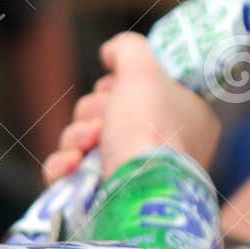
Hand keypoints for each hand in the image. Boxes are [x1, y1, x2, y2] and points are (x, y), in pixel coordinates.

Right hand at [42, 33, 218, 184]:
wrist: (138, 193)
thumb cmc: (149, 128)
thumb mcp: (144, 69)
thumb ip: (128, 48)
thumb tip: (110, 53)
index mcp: (186, 118)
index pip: (141, 90)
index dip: (119, 85)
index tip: (114, 86)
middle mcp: (163, 148)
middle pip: (107, 112)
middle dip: (93, 112)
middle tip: (101, 122)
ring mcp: (131, 177)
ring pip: (84, 141)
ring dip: (76, 137)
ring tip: (85, 146)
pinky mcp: (103, 200)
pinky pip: (72, 175)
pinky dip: (64, 167)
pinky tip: (70, 165)